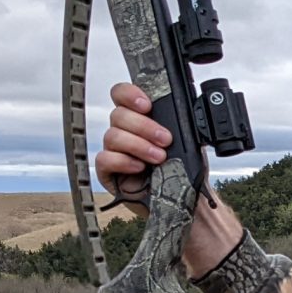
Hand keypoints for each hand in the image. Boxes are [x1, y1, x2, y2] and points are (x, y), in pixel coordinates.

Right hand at [98, 81, 181, 206]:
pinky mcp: (107, 170)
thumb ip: (177, 125)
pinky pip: (105, 159)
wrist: (179, 197)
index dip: (129, 94)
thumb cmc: (179, 168)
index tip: (147, 105)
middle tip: (165, 140)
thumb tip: (182, 115)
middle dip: (144, 126)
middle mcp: (122, 130)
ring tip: (159, 157)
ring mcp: (113, 150)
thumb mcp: (185, 143)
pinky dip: (123, 161)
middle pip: (119, 115)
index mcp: (138, 117)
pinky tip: (139, 167)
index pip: (121, 94)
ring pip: (113, 136)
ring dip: (138, 145)